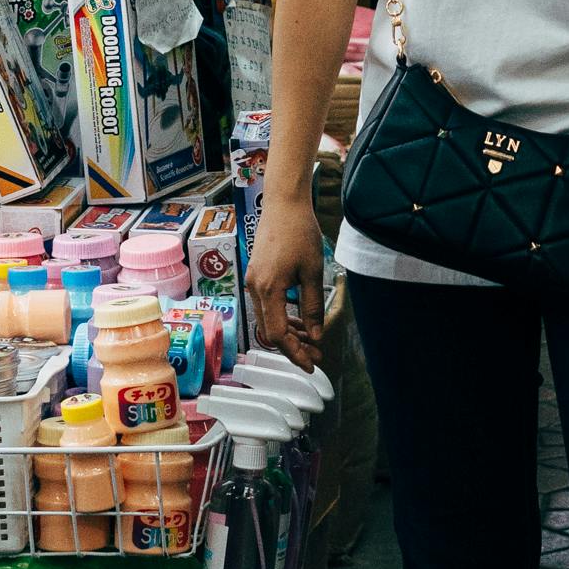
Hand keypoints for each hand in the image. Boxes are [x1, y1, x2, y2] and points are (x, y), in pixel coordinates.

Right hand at [244, 182, 327, 368]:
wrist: (283, 204)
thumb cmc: (300, 232)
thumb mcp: (312, 272)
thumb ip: (312, 306)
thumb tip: (315, 334)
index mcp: (268, 289)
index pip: (278, 334)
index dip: (294, 352)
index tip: (310, 363)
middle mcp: (255, 288)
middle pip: (270, 330)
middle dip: (293, 346)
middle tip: (315, 353)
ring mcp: (253, 281)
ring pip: (268, 319)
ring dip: (288, 332)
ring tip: (311, 339)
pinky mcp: (256, 275)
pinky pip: (267, 305)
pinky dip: (282, 316)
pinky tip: (298, 320)